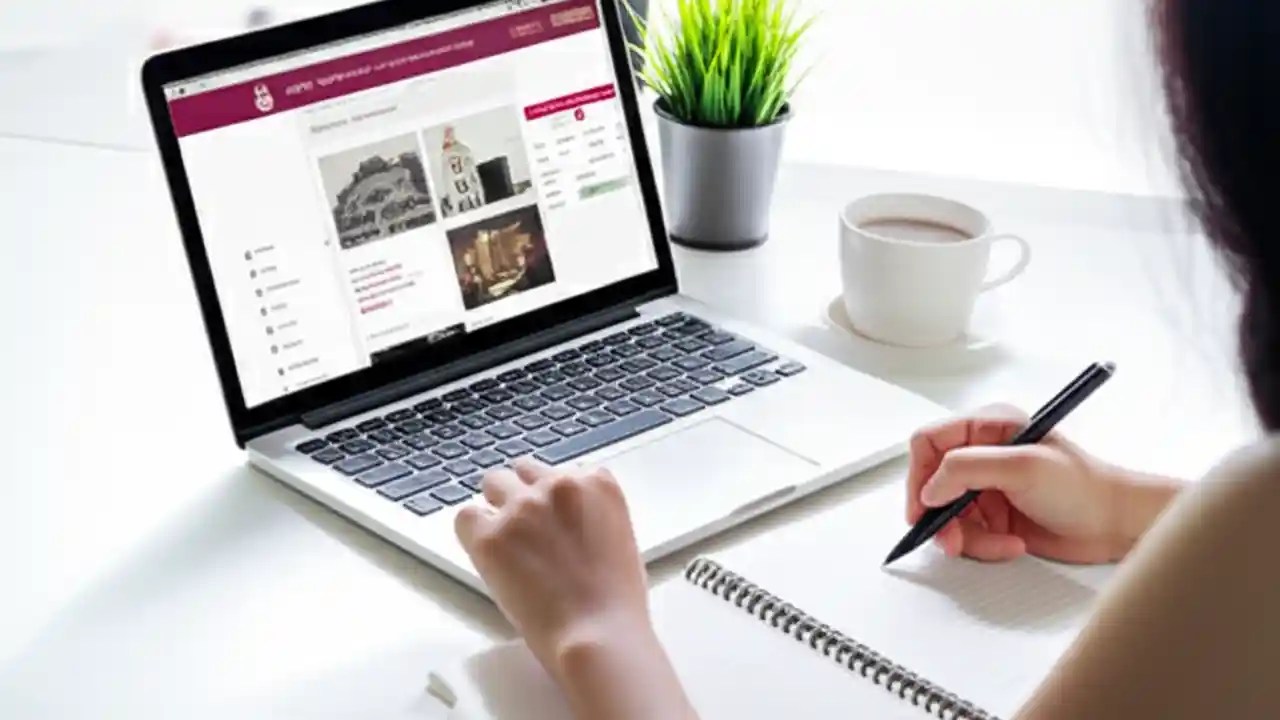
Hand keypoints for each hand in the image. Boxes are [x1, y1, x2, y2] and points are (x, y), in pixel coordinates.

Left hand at [455, 459, 650, 671]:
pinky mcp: (491, 534)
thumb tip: (566, 521)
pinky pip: (466, 517)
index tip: (552, 518)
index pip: (564, 471)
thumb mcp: (620, 538)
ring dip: (497, 506)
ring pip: (493, 482)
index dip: (554, 497)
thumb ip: (591, 515)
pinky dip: (472, 533)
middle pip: (524, 469)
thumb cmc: (615, 601)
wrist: (597, 633)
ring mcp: (522, 507)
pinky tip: (488, 556)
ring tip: (505, 542)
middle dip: (522, 493)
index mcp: (596, 484)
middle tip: (525, 529)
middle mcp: (559, 485)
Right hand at [907, 404, 1134, 563]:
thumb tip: (929, 488)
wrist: (1116, 524)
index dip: (919, 474)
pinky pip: (968, 535)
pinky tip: (1012, 545)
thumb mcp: (1022, 467)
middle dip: (940, 515)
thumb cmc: (1083, 486)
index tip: (923, 505)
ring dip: (966, 536)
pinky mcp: (995, 516)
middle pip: (933, 484)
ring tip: (996, 544)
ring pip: (948, 515)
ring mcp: (987, 487)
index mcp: (988, 427)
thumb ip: (967, 469)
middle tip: (950, 538)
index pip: (929, 441)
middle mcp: (983, 455)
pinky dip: (984, 546)